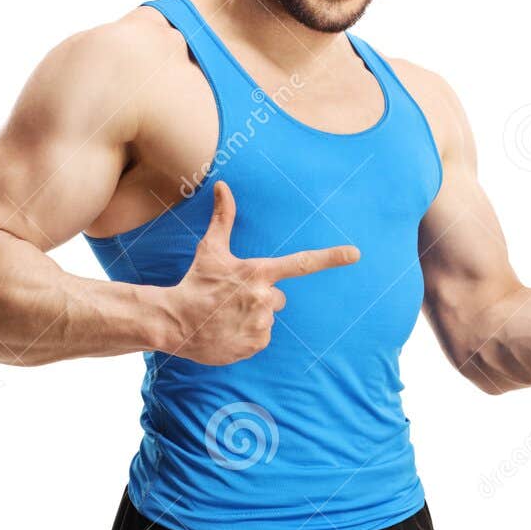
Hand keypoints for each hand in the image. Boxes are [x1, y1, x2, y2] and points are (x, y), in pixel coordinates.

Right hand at [159, 180, 360, 363]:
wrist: (175, 322)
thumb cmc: (195, 282)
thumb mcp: (210, 249)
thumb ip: (223, 217)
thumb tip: (223, 185)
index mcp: (259, 272)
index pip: (303, 263)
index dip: (331, 257)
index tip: (355, 253)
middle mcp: (265, 297)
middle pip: (279, 297)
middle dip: (261, 298)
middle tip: (234, 299)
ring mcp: (262, 323)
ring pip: (269, 318)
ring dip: (253, 317)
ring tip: (228, 315)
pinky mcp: (256, 344)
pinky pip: (262, 338)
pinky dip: (248, 335)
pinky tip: (229, 330)